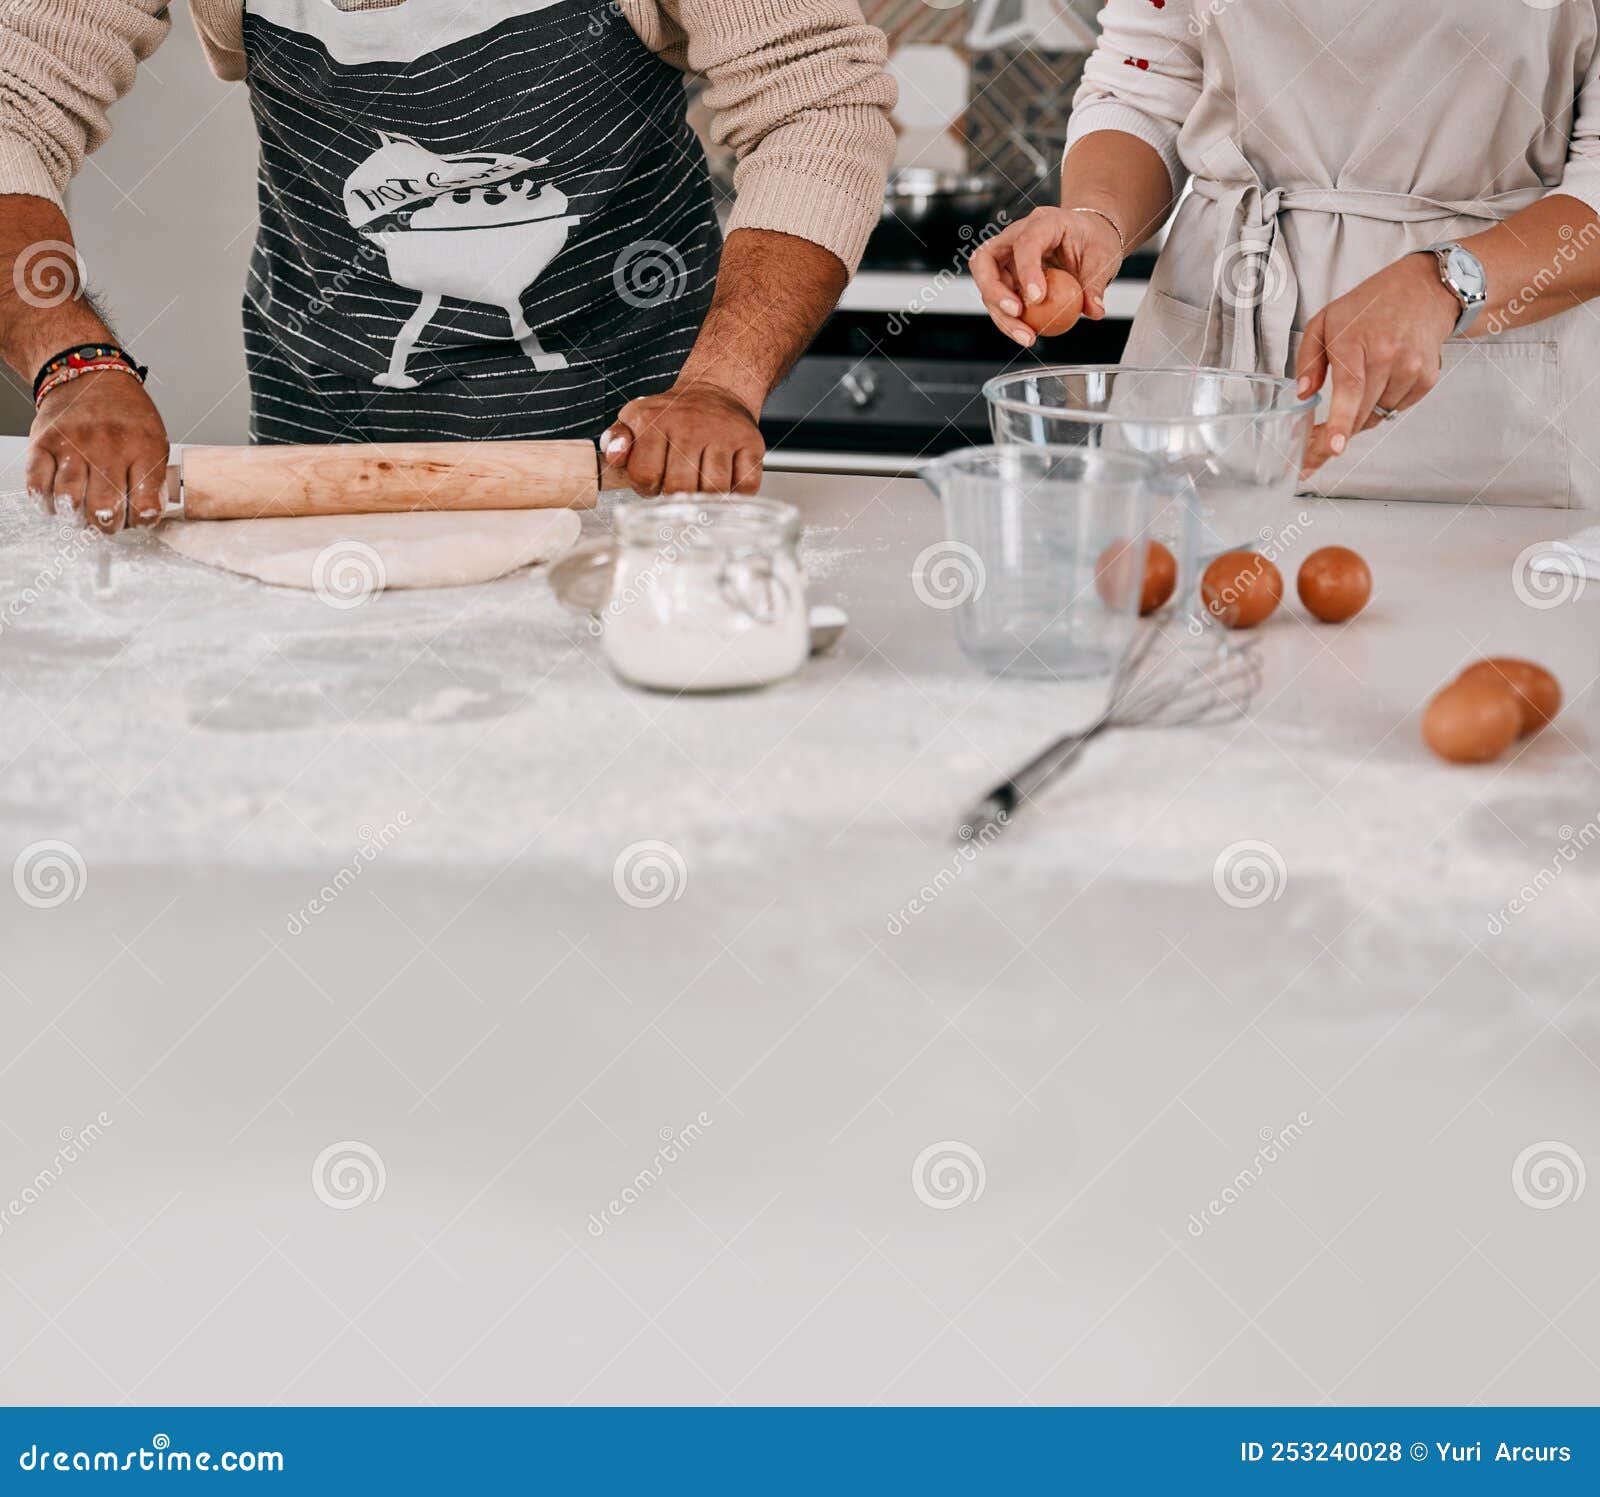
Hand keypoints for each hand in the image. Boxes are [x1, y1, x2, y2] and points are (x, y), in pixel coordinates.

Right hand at [26, 372, 168, 533]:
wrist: (87, 375)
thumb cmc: (126, 414)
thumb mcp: (156, 439)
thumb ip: (154, 478)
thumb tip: (149, 517)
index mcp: (143, 448)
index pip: (144, 504)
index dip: (142, 522)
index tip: (138, 520)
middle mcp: (107, 446)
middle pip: (104, 509)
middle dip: (108, 526)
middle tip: (108, 523)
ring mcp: (73, 444)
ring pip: (69, 500)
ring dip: (75, 518)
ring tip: (81, 516)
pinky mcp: (43, 442)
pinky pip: (37, 484)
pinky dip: (45, 502)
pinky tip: (55, 503)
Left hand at [601, 380, 764, 496]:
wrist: (717, 391)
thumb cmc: (673, 414)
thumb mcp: (636, 418)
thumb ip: (616, 440)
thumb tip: (614, 456)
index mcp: (656, 420)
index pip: (645, 476)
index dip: (647, 487)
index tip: (654, 480)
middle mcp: (690, 425)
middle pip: (679, 488)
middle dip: (675, 494)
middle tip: (678, 482)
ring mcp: (724, 434)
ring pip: (713, 491)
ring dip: (706, 496)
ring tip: (700, 480)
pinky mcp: (751, 443)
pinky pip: (745, 487)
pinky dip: (736, 493)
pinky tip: (726, 478)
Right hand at [968, 204, 1124, 346]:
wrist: (1087, 236)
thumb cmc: (1094, 239)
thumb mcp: (1104, 257)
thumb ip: (1096, 284)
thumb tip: (1094, 311)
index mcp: (1043, 221)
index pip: (1026, 242)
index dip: (1027, 270)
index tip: (1038, 298)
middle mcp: (1015, 237)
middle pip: (986, 260)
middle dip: (994, 291)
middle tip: (1016, 313)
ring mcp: (1006, 258)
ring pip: (988, 286)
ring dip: (1002, 316)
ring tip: (1027, 337)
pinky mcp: (1006, 278)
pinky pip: (999, 302)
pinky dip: (1009, 321)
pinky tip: (1026, 335)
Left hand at [1296, 253, 1458, 476]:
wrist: (1423, 290)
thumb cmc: (1368, 307)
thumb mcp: (1324, 322)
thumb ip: (1307, 360)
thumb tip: (1304, 395)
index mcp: (1356, 341)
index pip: (1349, 388)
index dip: (1340, 422)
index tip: (1333, 447)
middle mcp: (1388, 355)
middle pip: (1359, 413)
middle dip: (1335, 435)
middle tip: (1316, 443)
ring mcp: (1412, 368)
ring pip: (1375, 416)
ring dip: (1359, 415)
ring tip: (1360, 383)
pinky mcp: (1427, 378)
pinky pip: (1395, 409)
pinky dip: (1381, 404)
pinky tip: (1381, 379)